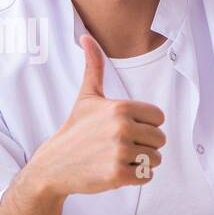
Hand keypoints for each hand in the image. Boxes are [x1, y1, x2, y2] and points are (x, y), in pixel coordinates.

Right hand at [25, 34, 165, 195]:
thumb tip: (86, 37)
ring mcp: (119, 152)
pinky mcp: (117, 174)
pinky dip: (135, 177)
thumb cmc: (75, 130)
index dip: (145, 125)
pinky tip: (116, 170)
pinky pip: (146, 176)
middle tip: (119, 146)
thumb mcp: (86, 97)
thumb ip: (94, 66)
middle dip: (144, 145)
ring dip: (140, 162)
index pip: (158, 118)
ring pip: (154, 159)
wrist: (54, 165)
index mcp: (120, 107)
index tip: (125, 129)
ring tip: (117, 158)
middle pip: (159, 139)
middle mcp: (122, 127)